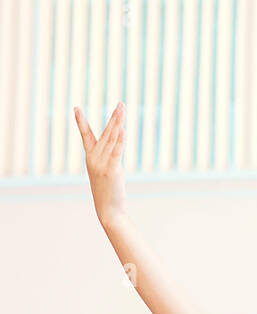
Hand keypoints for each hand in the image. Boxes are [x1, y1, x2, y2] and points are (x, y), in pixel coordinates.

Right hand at [74, 101, 126, 224]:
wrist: (108, 209)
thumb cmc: (108, 191)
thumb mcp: (107, 171)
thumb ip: (111, 156)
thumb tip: (118, 142)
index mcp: (91, 157)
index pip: (86, 136)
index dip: (81, 122)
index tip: (75, 108)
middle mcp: (94, 158)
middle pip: (106, 133)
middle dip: (114, 118)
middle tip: (121, 104)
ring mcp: (102, 163)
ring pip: (112, 139)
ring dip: (118, 123)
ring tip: (123, 110)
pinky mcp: (111, 170)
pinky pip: (116, 152)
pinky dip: (120, 140)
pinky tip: (123, 129)